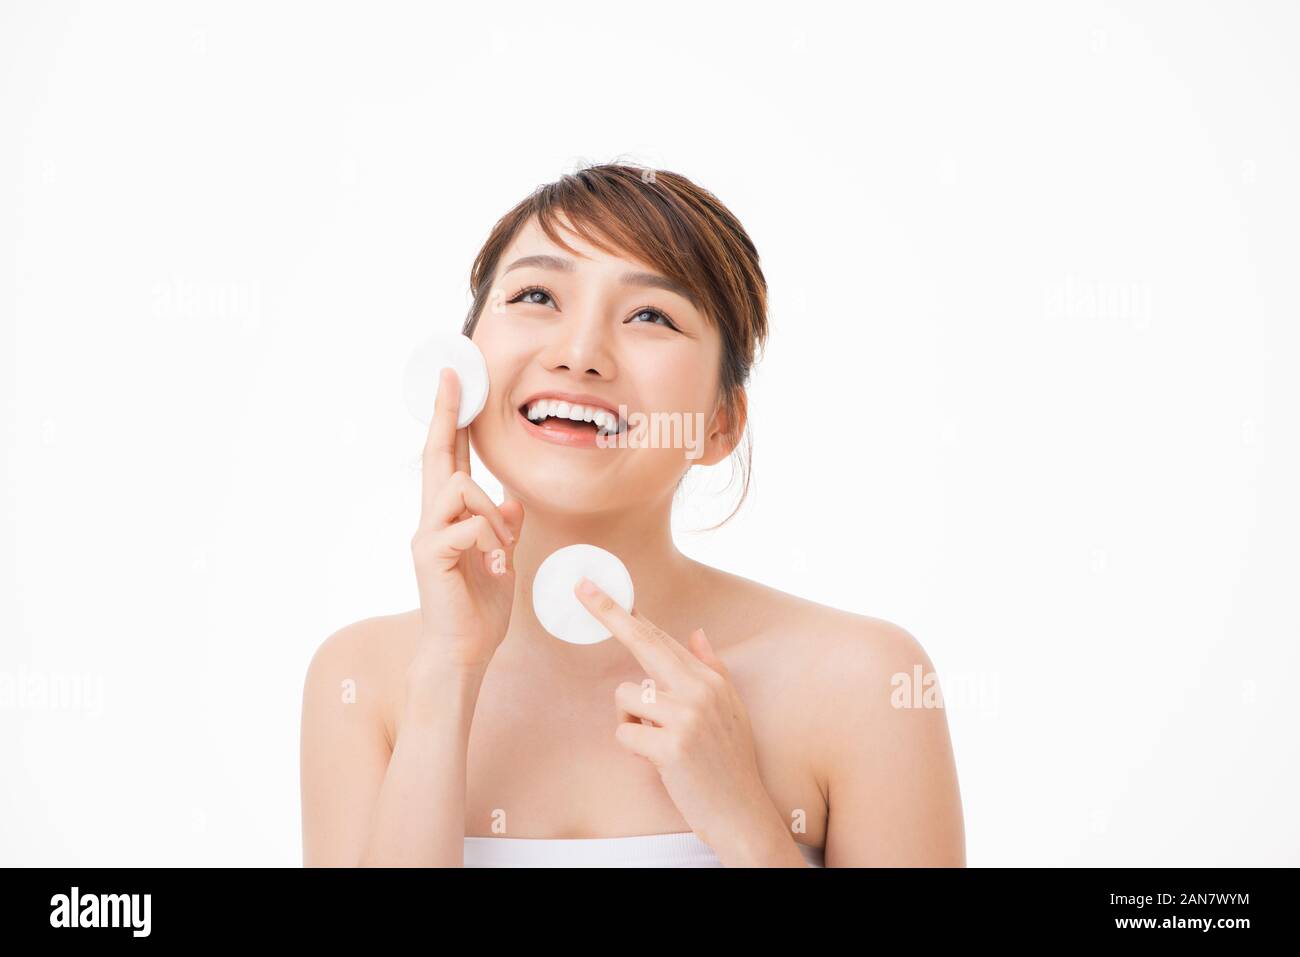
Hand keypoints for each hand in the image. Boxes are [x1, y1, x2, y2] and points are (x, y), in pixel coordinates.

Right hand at [409, 367, 524, 673]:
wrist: (465, 650)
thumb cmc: (480, 607)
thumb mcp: (502, 558)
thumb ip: (504, 527)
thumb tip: (511, 498)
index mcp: (449, 517)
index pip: (448, 459)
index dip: (449, 421)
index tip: (452, 382)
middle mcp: (431, 519)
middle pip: (436, 455)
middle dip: (444, 412)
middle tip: (451, 377)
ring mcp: (427, 535)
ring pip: (462, 486)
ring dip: (493, 512)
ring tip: (501, 548)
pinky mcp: (431, 555)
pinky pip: (468, 523)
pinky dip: (489, 538)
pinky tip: (493, 563)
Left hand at [573, 577, 797, 864]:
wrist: (743, 814)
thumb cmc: (729, 764)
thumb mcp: (730, 710)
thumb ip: (711, 669)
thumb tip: (697, 633)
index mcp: (709, 679)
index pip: (660, 637)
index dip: (626, 612)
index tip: (598, 589)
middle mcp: (699, 690)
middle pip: (643, 642)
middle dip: (610, 613)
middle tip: (582, 589)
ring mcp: (686, 716)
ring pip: (625, 697)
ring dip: (630, 721)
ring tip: (658, 743)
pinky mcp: (672, 745)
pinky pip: (624, 733)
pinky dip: (634, 750)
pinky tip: (659, 762)